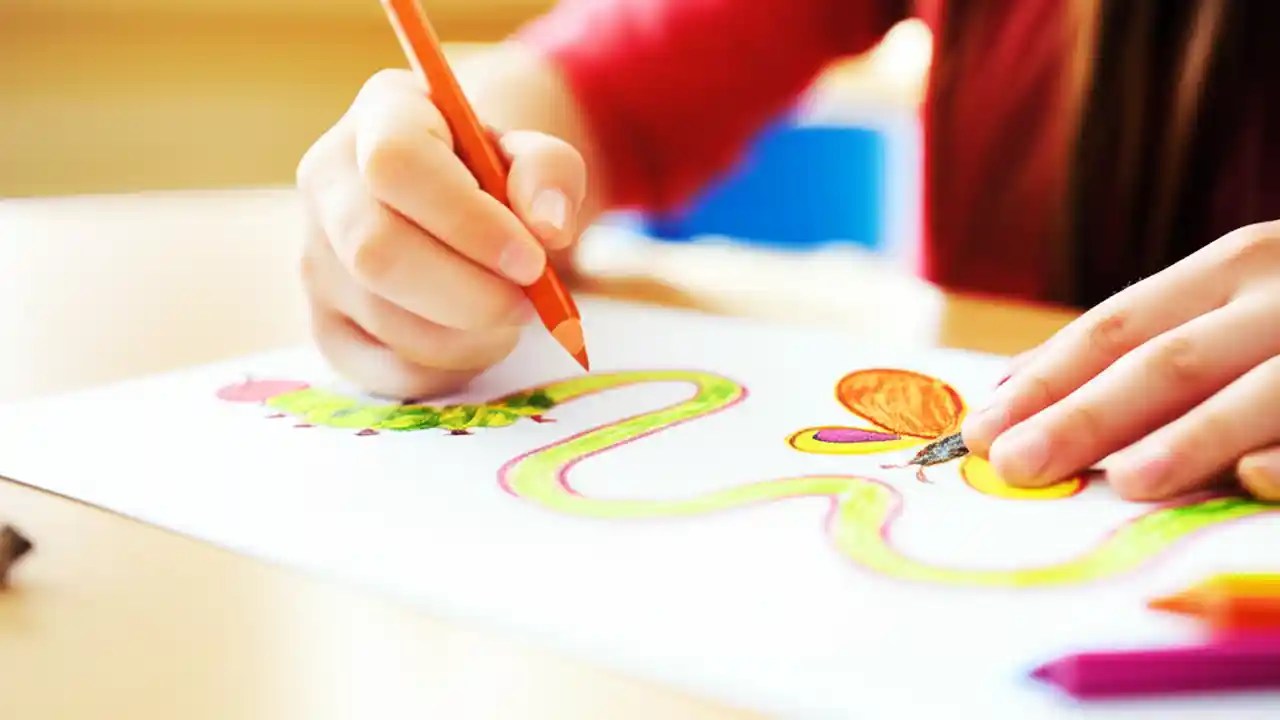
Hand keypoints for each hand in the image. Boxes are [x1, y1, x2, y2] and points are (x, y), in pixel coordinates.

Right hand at [295, 69, 586, 398]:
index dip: (466, 222)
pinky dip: (449, 368)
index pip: (395, 164)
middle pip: (375, 253)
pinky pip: (385, 369)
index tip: (532, 261)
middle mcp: (327, 182)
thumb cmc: (497, 174)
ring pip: (384, 319)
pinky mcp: (326, 325)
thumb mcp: (533, 154)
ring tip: (509, 314)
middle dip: (470, 294)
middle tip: (530, 303)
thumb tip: (549, 228)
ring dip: (469, 335)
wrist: (461, 203)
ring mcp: (315, 258)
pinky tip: (477, 339)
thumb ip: (550, 174)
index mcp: (381, 116)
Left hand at [961, 221, 1279, 501]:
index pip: (1118, 327)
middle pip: (1170, 361)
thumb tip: (1012, 384)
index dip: (1046, 382)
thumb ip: (1135, 340)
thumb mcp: (1231, 301)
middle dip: (1087, 416)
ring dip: (1190, 438)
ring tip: (1124, 481)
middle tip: (1016, 464)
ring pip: (1259, 393)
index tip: (979, 432)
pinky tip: (1252, 476)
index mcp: (1232, 269)